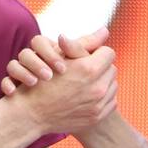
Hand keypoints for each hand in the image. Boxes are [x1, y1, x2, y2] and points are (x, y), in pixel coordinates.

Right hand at [2, 25, 117, 133]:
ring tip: (87, 83)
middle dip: (101, 67)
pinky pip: (111, 102)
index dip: (97, 53)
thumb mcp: (60, 58)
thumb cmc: (43, 81)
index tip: (88, 57)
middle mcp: (97, 88)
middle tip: (86, 70)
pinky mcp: (98, 117)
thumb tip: (104, 30)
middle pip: (112, 69)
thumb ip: (82, 44)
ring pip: (113, 85)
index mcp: (89, 69)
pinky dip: (103, 98)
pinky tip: (89, 96)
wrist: (33, 113)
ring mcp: (98, 104)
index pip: (108, 53)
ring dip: (103, 82)